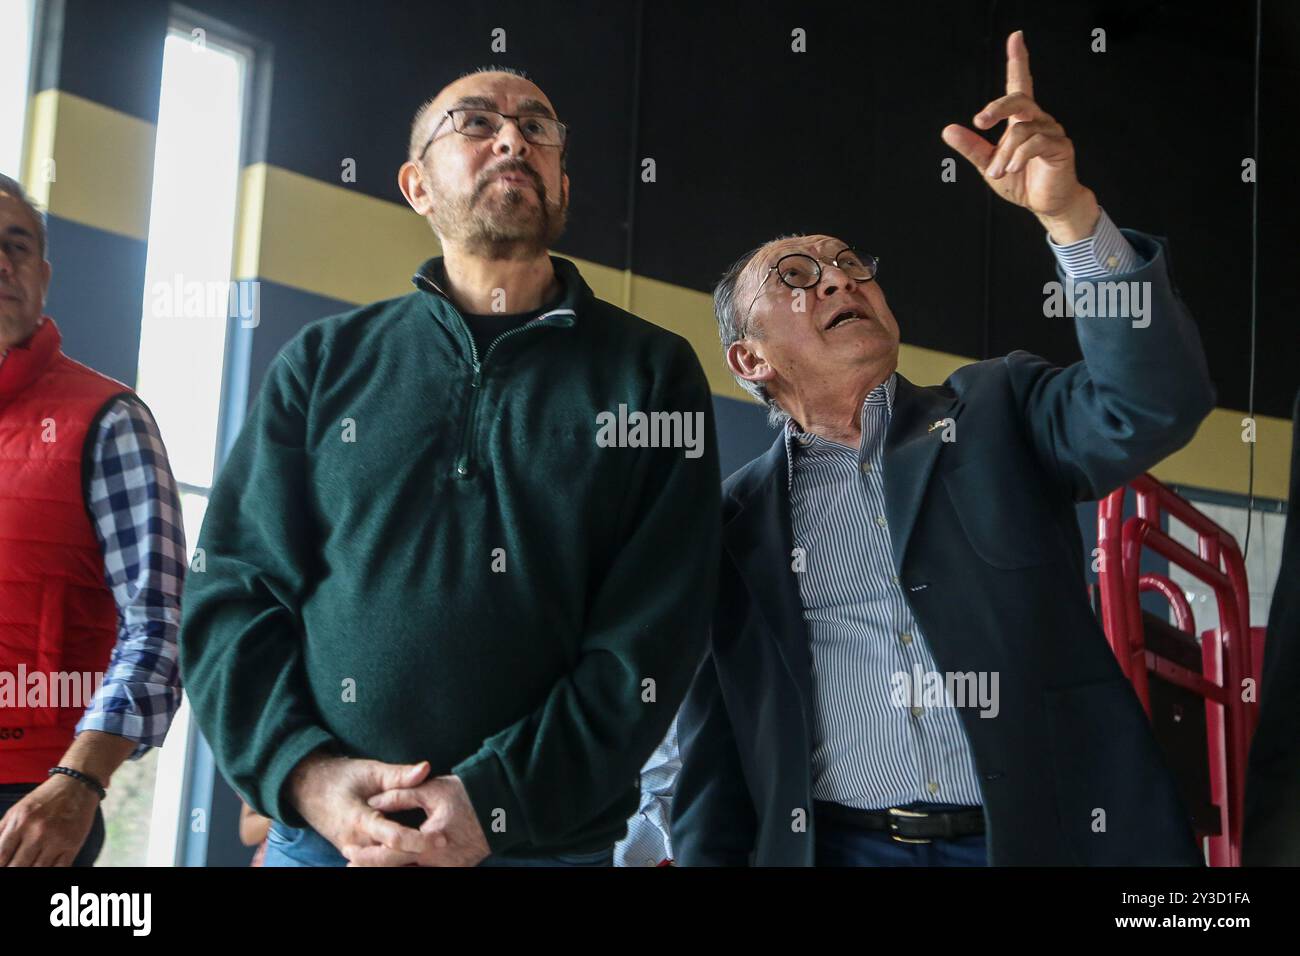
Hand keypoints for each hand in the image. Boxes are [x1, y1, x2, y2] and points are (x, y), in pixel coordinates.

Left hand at [0, 774, 99, 865]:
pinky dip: (50, 871)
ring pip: (37, 870)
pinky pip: (59, 868)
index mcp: (21, 822)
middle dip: (13, 867)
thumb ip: (1, 831)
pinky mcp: (73, 844)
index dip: (0, 864)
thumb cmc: (46, 797)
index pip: (1, 855)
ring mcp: (57, 840)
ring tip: (29, 865)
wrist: (78, 784)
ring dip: (31, 870)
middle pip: (17, 866)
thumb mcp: (17, 810)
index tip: (2, 865)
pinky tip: (44, 867)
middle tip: (14, 866)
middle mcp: (39, 831)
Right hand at [287, 750, 431, 857]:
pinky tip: (411, 858)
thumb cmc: (340, 777)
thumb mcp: (370, 771)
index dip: (420, 840)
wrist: (307, 788)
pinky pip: (374, 863)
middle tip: (443, 847)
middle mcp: (354, 841)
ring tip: (432, 856)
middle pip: (390, 858)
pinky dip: (393, 861)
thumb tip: (426, 769)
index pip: (393, 838)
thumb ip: (398, 775)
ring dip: (405, 861)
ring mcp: (351, 850)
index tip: (442, 839)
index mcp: (359, 820)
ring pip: (382, 864)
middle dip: (416, 855)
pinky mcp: (353, 852)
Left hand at [342, 774, 489, 866]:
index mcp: (429, 841)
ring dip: (392, 869)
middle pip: (397, 869)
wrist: (502, 808)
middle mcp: (437, 861)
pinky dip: (411, 867)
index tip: (347, 851)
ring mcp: (448, 868)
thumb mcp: (432, 789)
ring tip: (371, 866)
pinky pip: (429, 872)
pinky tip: (401, 863)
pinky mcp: (457, 869)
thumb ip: (400, 795)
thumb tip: (374, 801)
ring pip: (412, 873)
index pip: (389, 853)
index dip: (366, 854)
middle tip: (351, 866)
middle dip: (373, 867)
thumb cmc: (467, 795)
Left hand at [941, 30, 1099, 242]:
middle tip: (979, 121)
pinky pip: (1035, 143)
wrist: (1044, 203)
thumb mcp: (988, 165)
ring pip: (1021, 130)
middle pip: (1019, 99)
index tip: (1015, 37)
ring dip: (1003, 153)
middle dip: (997, 107)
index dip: (1018, 60)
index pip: (1020, 83)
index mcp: (1020, 120)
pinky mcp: (1060, 146)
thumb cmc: (1019, 181)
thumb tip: (948, 129)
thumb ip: (971, 147)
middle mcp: (1037, 119)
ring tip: (997, 171)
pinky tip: (1012, 169)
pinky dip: (1018, 156)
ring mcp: (1051, 131)